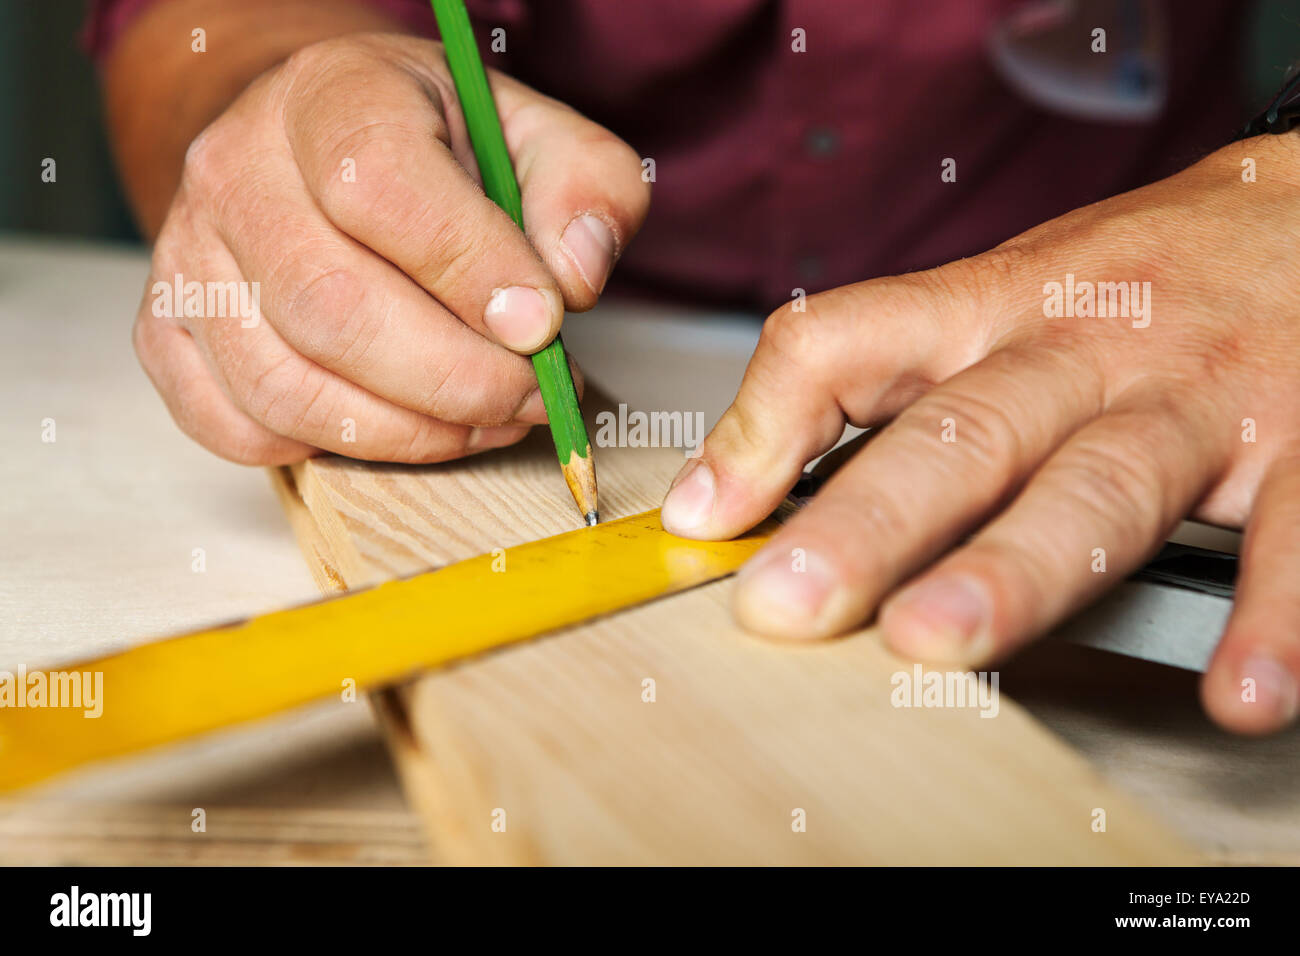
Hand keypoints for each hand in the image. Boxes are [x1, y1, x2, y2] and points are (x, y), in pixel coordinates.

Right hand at [133, 33, 647, 463]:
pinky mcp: (169, 333)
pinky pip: (238, 429)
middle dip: (455, 380)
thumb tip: (574, 278)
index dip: (469, 270)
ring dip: (409, 432)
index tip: (544, 324)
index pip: (376, 185)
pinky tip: (403, 425)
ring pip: (286, 387)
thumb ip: (585, 189)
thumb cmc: (435, 149)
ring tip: (486, 418)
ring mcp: (190, 258)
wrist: (319, 149)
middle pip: (331, 309)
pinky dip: (332, 451)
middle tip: (532, 396)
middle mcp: (235, 171)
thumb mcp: (534, 135)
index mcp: (328, 96)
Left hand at [662, 133, 1299, 734]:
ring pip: (1096, 483)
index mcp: (991, 309)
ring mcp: (1192, 395)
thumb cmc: (1137, 276)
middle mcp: (1080, 349)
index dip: (764, 422)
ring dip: (1016, 568)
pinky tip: (1238, 688)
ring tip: (942, 638)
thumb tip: (731, 482)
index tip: (704, 514)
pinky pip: (1293, 531)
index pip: (848, 338)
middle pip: (962, 432)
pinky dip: (1273, 615)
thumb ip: (875, 379)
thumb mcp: (998, 297)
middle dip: (870, 521)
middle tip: (792, 600)